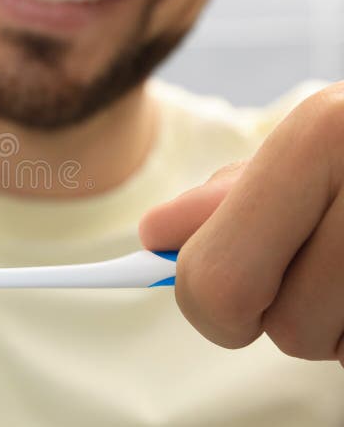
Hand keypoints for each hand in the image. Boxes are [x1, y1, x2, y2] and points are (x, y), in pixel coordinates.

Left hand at [140, 85, 343, 366]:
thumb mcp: (312, 144)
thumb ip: (231, 194)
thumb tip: (156, 232)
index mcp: (322, 138)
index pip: (215, 283)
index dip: (207, 297)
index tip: (213, 293)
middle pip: (281, 328)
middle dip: (284, 306)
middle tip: (315, 261)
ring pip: (333, 345)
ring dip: (340, 315)